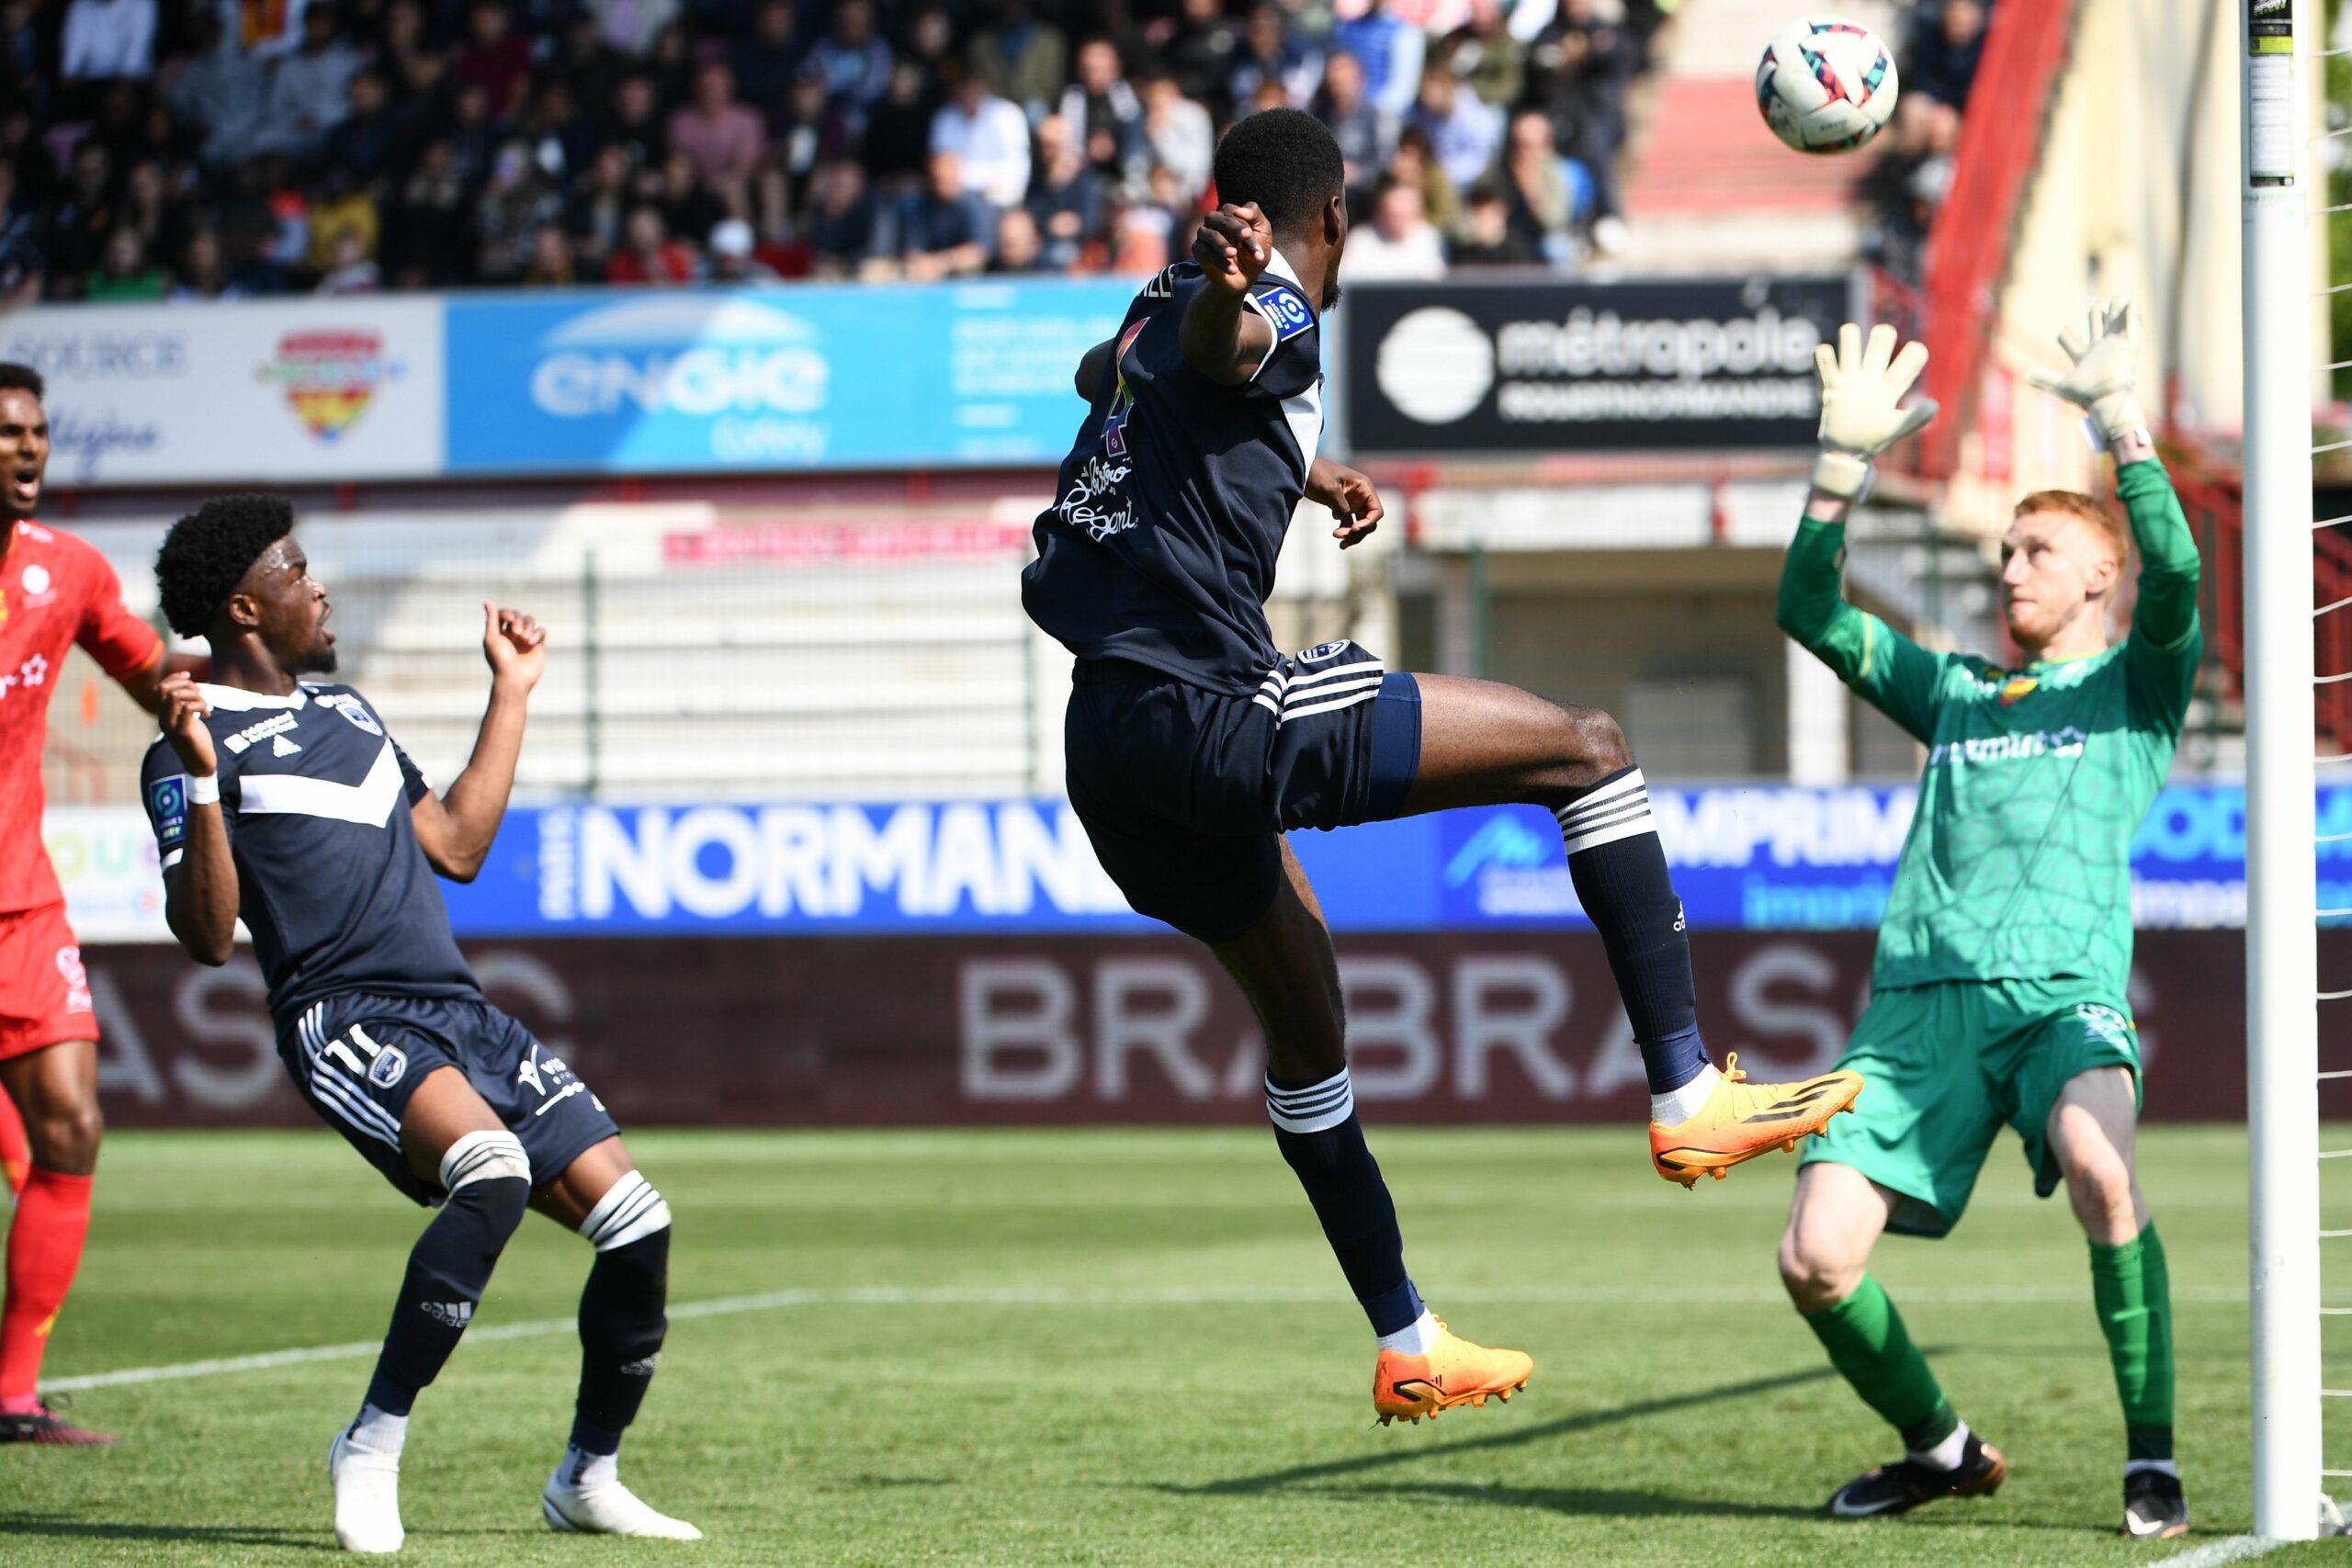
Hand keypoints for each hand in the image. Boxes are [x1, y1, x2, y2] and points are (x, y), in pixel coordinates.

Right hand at [159, 672, 215, 776]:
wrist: (199, 765)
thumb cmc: (196, 741)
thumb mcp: (186, 720)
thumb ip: (183, 706)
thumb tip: (189, 685)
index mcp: (163, 715)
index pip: (159, 688)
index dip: (173, 677)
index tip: (188, 675)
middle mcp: (163, 719)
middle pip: (165, 689)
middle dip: (185, 684)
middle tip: (200, 692)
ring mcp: (172, 726)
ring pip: (176, 695)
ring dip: (195, 695)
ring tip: (205, 705)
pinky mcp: (183, 733)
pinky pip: (188, 708)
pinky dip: (200, 705)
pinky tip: (206, 714)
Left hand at [482, 603, 546, 691]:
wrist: (514, 679)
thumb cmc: (500, 660)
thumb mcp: (492, 638)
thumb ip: (492, 619)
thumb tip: (487, 602)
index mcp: (500, 633)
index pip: (505, 614)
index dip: (508, 614)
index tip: (509, 620)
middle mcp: (513, 635)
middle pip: (519, 615)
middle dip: (519, 621)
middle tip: (517, 633)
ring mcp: (526, 640)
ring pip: (531, 621)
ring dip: (528, 626)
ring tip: (525, 639)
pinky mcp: (538, 645)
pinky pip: (541, 631)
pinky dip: (537, 634)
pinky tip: (531, 643)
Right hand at [1193, 202, 1271, 295]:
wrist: (1246, 277)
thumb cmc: (1254, 251)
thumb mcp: (1263, 232)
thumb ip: (1255, 214)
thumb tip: (1239, 210)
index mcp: (1229, 214)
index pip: (1232, 212)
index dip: (1242, 223)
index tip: (1251, 235)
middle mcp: (1214, 221)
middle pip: (1217, 218)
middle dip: (1233, 228)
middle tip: (1246, 237)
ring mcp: (1204, 236)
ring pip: (1208, 234)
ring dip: (1221, 244)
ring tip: (1233, 254)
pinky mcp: (1198, 251)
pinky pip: (1204, 252)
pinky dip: (1218, 261)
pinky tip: (1232, 270)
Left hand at [1308, 457, 1383, 548]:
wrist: (1301, 469)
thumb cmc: (1317, 474)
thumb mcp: (1331, 491)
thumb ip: (1343, 508)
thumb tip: (1351, 527)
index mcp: (1364, 487)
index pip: (1376, 511)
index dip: (1368, 523)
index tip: (1354, 529)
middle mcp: (1362, 495)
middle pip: (1368, 521)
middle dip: (1357, 531)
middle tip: (1338, 536)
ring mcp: (1353, 502)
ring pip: (1359, 525)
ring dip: (1351, 535)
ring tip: (1338, 540)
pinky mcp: (1342, 507)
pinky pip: (1349, 524)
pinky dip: (1344, 531)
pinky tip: (1335, 533)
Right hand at [1812, 322, 1936, 499]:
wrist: (1845, 453)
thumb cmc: (1872, 441)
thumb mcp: (1894, 430)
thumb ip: (1914, 418)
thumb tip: (1934, 405)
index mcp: (1891, 387)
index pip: (1910, 359)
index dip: (1915, 354)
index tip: (1916, 355)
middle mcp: (1872, 378)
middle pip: (1881, 342)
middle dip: (1882, 336)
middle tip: (1882, 339)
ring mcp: (1850, 380)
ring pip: (1850, 342)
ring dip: (1850, 337)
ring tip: (1849, 341)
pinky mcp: (1831, 387)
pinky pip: (1825, 362)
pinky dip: (1823, 356)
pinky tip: (1826, 357)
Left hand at [2026, 297, 2145, 443]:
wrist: (2107, 399)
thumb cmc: (2086, 395)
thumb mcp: (2062, 385)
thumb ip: (2045, 378)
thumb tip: (2026, 375)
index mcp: (2082, 357)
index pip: (2072, 343)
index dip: (2066, 337)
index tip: (2062, 331)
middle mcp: (2099, 351)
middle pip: (2097, 328)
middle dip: (2097, 317)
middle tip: (2097, 305)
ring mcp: (2114, 348)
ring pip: (2115, 325)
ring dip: (2116, 311)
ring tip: (2118, 297)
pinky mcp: (2127, 348)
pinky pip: (2131, 328)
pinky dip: (2131, 316)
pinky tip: (2130, 304)